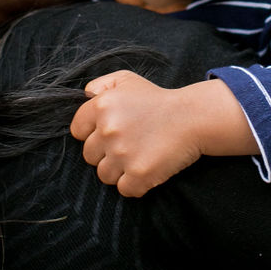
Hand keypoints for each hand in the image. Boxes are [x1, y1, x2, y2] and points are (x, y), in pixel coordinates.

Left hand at [69, 70, 205, 197]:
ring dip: (119, 171)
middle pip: (89, 156)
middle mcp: (108, 130)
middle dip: (106, 153)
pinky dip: (135, 184)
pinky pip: (124, 189)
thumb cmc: (159, 99)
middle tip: (128, 145)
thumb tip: (85, 96)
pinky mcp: (140, 174)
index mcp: (102, 106)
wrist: (193, 117)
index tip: (109, 133)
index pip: (77, 131)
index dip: (92, 134)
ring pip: (104, 175)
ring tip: (138, 157)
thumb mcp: (127, 80)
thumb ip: (100, 85)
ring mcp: (123, 154)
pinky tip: (147, 169)